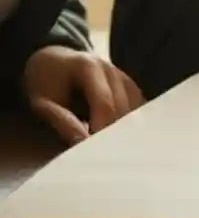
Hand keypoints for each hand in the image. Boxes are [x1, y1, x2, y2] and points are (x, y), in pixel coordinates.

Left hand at [23, 46, 144, 143]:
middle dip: (114, 132)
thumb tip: (82, 142)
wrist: (53, 61)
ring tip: (111, 149)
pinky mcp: (130, 86)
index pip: (104, 102)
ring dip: (124, 129)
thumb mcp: (42, 102)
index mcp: (89, 67)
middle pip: (123, 107)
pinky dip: (129, 123)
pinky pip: (137, 108)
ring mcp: (124, 77)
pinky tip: (119, 138)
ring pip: (134, 109)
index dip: (102, 128)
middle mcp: (112, 70)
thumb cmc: (45, 82)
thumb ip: (61, 120)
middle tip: (103, 156)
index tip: (95, 152)